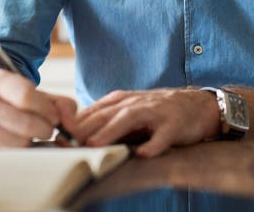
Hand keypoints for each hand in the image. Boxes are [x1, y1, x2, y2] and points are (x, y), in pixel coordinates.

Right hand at [0, 69, 77, 147]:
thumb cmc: (8, 104)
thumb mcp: (30, 93)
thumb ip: (59, 104)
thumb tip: (72, 125)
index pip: (27, 96)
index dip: (48, 110)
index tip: (54, 117)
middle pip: (27, 124)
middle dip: (45, 130)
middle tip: (46, 130)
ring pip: (19, 143)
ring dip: (31, 143)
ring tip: (29, 137)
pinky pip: (8, 156)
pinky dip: (19, 154)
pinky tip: (18, 146)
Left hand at [71, 89, 219, 157]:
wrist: (196, 105)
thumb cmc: (156, 112)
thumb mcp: (128, 112)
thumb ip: (105, 122)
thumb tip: (75, 138)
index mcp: (120, 101)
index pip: (91, 112)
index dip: (73, 126)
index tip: (57, 140)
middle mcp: (135, 103)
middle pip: (105, 114)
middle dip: (85, 129)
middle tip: (67, 145)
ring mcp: (154, 112)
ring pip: (129, 120)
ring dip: (111, 132)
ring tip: (95, 145)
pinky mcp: (173, 124)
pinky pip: (162, 136)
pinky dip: (153, 144)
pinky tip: (144, 154)